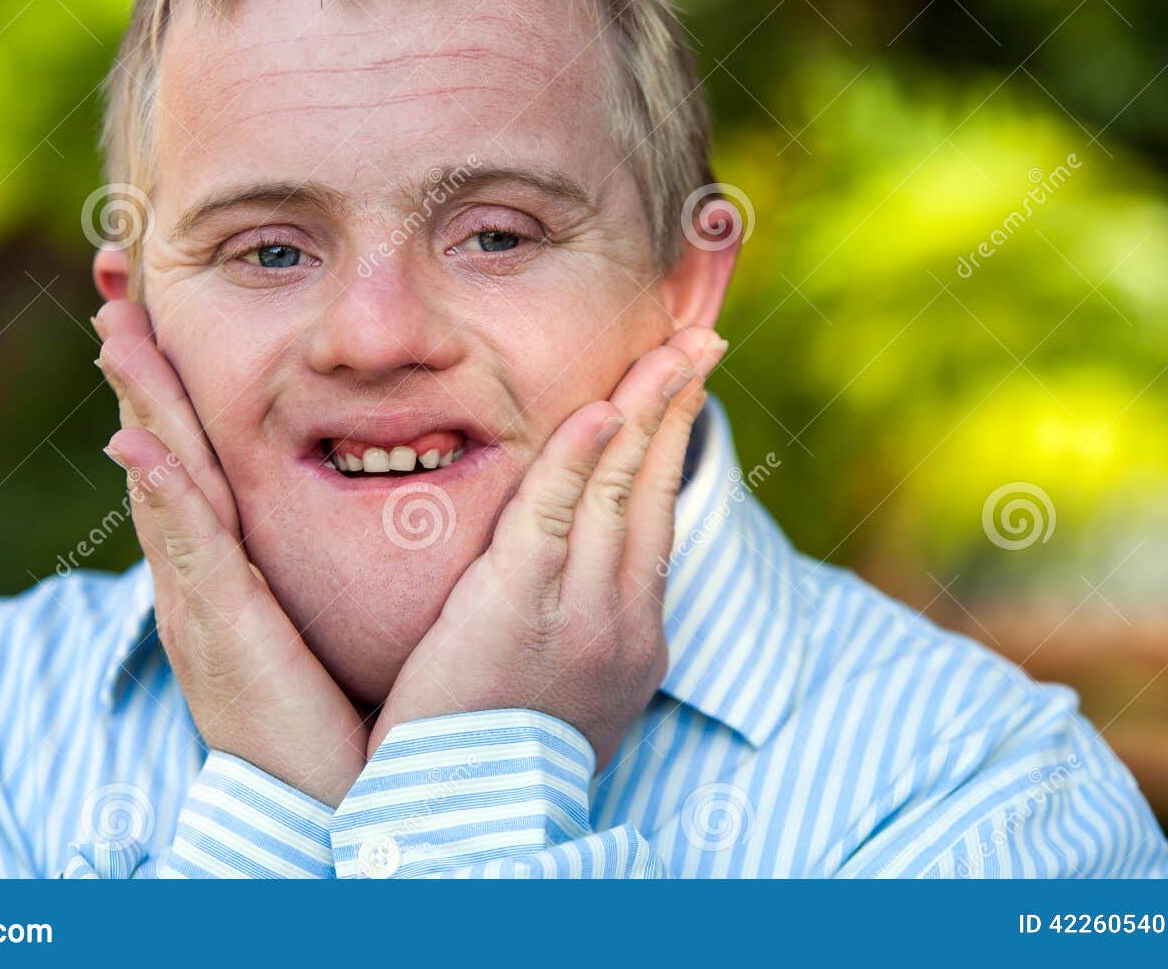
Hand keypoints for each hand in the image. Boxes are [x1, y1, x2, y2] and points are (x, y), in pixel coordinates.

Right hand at [94, 299, 368, 805]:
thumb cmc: (318, 703)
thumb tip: (372, 475)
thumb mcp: (308, 608)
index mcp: (225, 557)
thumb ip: (316, 547)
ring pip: (166, 484)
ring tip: (118, 333)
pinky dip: (165, 498)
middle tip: (118, 287)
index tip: (159, 305)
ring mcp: (199, 597)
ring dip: (140, 408)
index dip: (174, 379)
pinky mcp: (219, 632)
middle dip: (142, 369)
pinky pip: (192, 552)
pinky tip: (142, 448)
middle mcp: (199, 568)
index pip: (195, 448)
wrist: (308, 797)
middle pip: (164, 449)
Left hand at [369, 326, 727, 767]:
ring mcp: (578, 613)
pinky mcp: (517, 608)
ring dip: (644, 408)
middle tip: (699, 339)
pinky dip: (577, 457)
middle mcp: (623, 620)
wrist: (467, 828)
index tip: (681, 392)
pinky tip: (596, 409)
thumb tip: (581, 589)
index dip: (670, 448)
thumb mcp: (571, 700)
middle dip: (678, 406)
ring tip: (667, 347)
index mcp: (635, 639)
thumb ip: (580, 634)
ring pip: (619, 490)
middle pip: (653, 490)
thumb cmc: (501, 759)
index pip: (656, 520)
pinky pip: (553, 514)